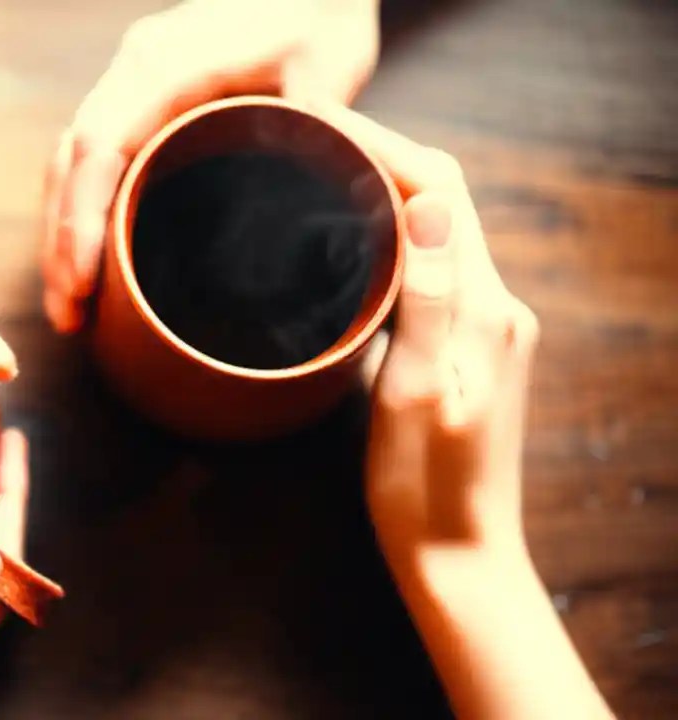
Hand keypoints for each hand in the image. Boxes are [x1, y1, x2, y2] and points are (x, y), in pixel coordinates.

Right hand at [42, 0, 380, 331]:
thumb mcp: (320, 69)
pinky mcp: (145, 110)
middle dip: (61, 243)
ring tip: (72, 310)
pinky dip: (85, 216)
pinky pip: (98, 163)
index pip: (97, 144)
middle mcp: (134, 73)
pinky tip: (93, 266)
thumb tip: (291, 217)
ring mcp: (133, 90)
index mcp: (163, 63)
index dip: (81, 218)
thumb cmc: (319, 15)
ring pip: (72, 166)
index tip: (83, 284)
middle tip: (68, 316)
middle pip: (70, 163)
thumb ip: (298, 133)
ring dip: (64, 236)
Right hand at [325, 105, 538, 568]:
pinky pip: (431, 270)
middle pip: (442, 202)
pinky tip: (350, 245)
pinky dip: (392, 240)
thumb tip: (428, 205)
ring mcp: (484, 326)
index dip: (384, 148)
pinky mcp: (467, 347)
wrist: (458, 557)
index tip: (322, 127)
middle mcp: (494, 307)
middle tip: (309, 143)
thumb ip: (428, 297)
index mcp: (483, 309)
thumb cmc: (425, 489)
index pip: (441, 193)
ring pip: (435, 233)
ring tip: (320, 178)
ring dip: (385, 196)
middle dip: (380, 160)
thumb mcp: (418, 392)